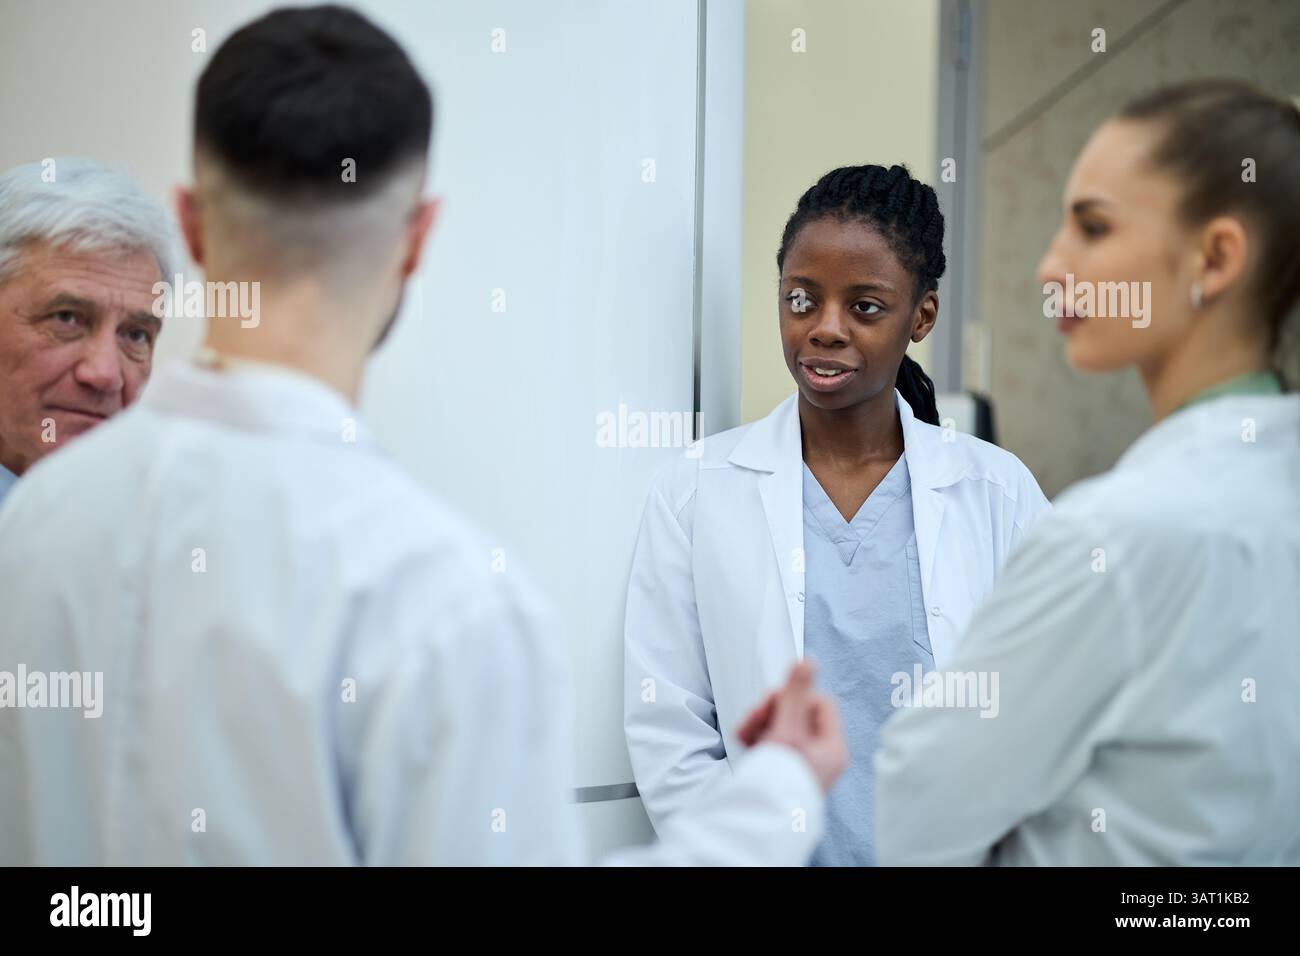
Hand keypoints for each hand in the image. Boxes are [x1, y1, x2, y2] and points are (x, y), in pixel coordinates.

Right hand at [735, 660, 846, 793]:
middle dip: (772, 712)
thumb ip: (794, 695)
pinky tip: (746, 743)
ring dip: (761, 724)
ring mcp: (804, 764)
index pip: (821, 703)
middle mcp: (822, 756)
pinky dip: (759, 739)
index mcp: (832, 747)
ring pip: (784, 727)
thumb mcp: (787, 731)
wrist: (758, 818)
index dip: (797, 698)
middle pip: (800, 714)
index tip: (775, 704)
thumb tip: (807, 661)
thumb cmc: (778, 781)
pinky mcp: (786, 770)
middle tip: (755, 719)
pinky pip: (775, 743)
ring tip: (746, 735)